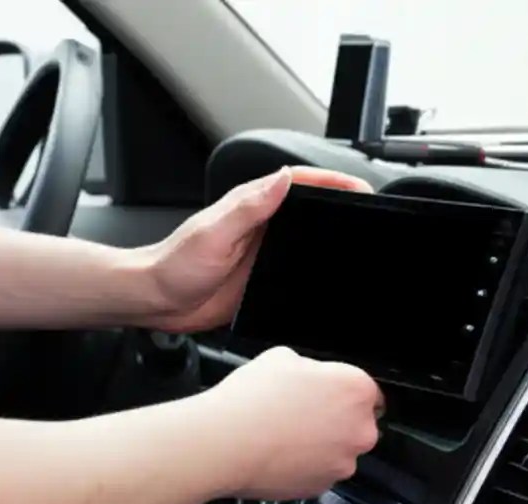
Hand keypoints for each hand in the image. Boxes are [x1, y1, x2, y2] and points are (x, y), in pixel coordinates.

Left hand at [141, 166, 372, 332]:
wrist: (156, 301)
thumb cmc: (174, 266)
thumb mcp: (213, 234)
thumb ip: (249, 207)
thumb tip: (282, 178)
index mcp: (251, 206)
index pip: (299, 183)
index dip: (332, 181)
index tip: (360, 187)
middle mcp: (260, 225)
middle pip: (309, 208)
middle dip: (341, 206)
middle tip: (371, 213)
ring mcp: (263, 252)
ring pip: (307, 238)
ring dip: (331, 237)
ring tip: (361, 242)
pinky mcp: (261, 278)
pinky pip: (295, 269)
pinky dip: (315, 270)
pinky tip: (330, 279)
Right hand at [205, 347, 383, 500]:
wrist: (226, 443)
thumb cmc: (251, 400)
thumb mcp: (283, 357)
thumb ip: (311, 369)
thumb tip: (311, 377)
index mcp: (356, 390)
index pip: (367, 391)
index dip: (343, 391)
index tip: (327, 394)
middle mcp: (359, 429)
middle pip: (358, 423)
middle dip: (336, 419)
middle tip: (302, 413)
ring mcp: (342, 462)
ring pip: (339, 451)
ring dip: (321, 444)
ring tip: (286, 434)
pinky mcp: (322, 487)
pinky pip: (320, 472)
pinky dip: (306, 465)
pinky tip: (281, 453)